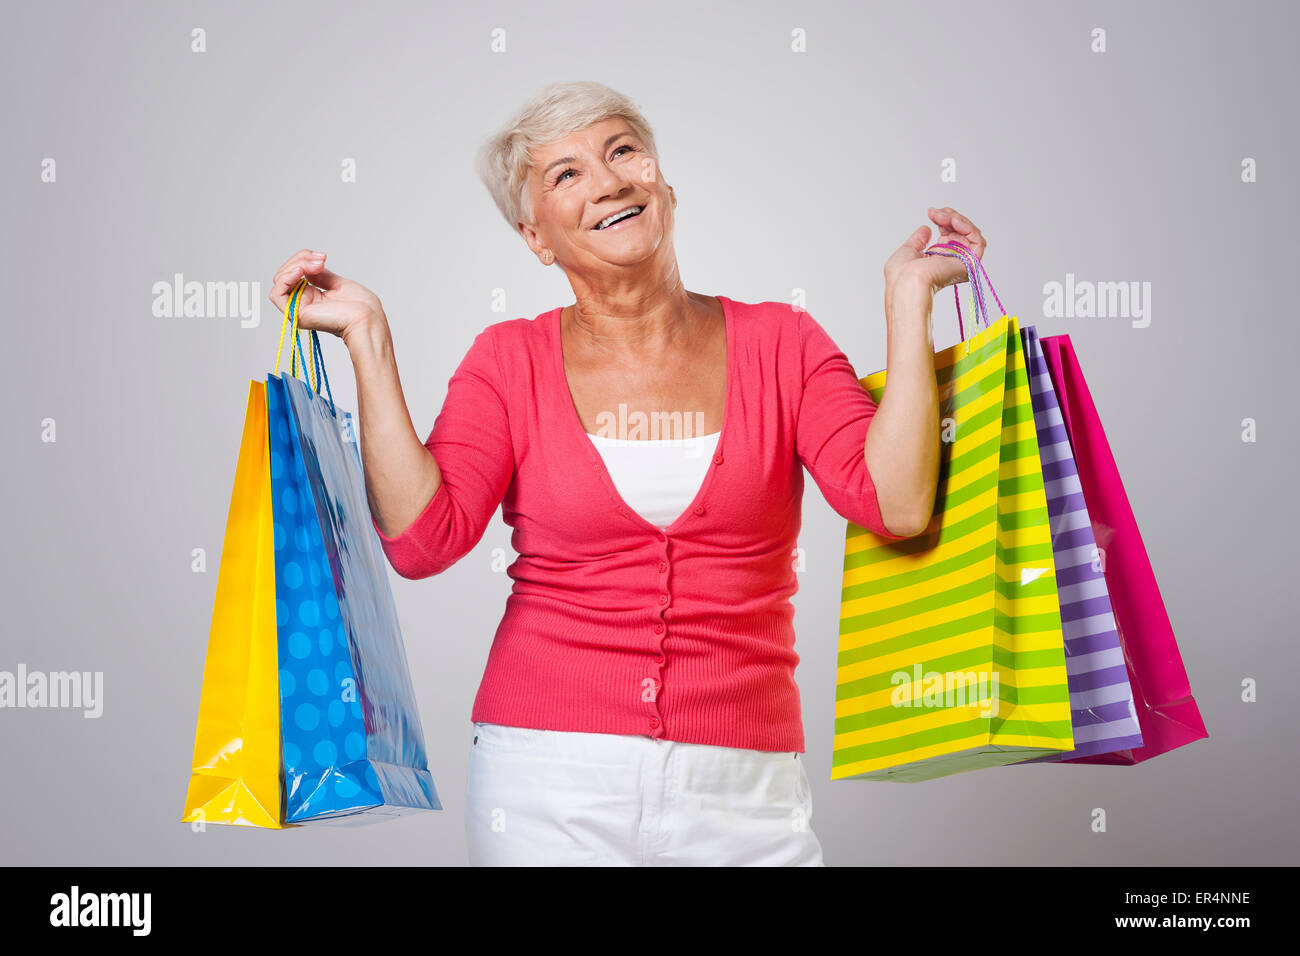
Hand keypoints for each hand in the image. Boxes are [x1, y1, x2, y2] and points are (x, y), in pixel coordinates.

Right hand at [268, 250, 385, 349]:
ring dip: (295, 266)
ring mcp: (298, 309)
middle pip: (286, 275)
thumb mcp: (337, 283)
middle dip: (300, 259)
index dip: (304, 259)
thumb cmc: (361, 307)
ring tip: (315, 265)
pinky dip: (286, 278)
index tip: (322, 257)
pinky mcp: (296, 314)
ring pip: (280, 281)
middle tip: (320, 259)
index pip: (294, 273)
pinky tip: (301, 272)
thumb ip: (319, 275)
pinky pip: (277, 294)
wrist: (367, 319)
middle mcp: (303, 304)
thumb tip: (308, 264)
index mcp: (313, 297)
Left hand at [884, 207, 987, 303]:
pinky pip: (978, 241)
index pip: (950, 236)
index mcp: (939, 261)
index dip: (944, 221)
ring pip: (971, 235)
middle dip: (950, 217)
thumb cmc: (901, 273)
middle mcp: (952, 262)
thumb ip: (918, 239)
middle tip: (936, 212)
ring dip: (958, 220)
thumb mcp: (908, 249)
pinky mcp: (970, 264)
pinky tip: (954, 221)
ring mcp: (962, 263)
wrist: (906, 280)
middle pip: (962, 233)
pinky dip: (967, 227)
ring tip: (943, 216)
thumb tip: (926, 228)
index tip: (932, 213)